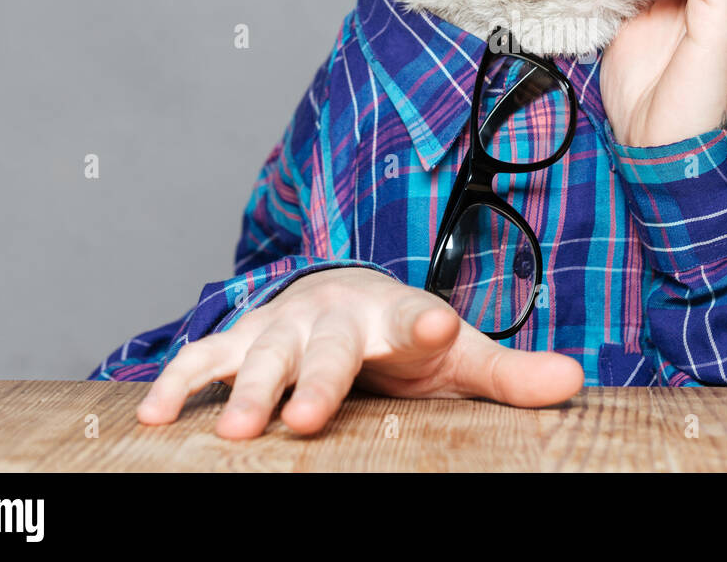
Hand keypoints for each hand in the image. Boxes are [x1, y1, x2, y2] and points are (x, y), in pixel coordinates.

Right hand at [135, 267, 583, 438]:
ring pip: (262, 352)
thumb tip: (574, 381)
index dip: (424, 323)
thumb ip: (510, 374)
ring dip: (245, 388)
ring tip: (227, 432)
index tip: (435, 325)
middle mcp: (338, 316)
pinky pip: (206, 357)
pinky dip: (180, 383)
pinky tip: (153, 420)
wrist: (350, 295)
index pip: (416, 318)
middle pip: (327, 349)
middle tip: (303, 420)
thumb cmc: (409, 339)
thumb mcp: (460, 356)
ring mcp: (287, 325)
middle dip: (315, 381)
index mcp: (398, 317)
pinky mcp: (245, 337)